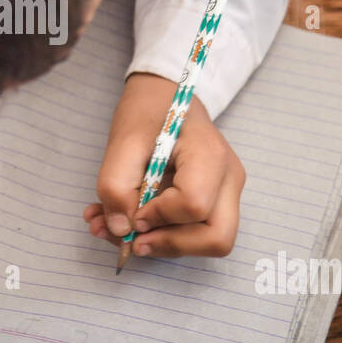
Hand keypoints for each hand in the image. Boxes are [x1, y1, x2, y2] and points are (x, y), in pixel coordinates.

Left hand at [85, 72, 245, 258]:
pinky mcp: (215, 202)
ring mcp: (226, 192)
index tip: (132, 212)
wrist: (165, 97)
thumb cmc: (148, 112)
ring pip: (207, 242)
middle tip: (131, 240)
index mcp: (210, 155)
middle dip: (170, 245)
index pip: (195, 204)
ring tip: (113, 227)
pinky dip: (160, 235)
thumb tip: (122, 230)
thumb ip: (115, 186)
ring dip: (160, 244)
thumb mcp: (122, 142)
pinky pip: (196, 232)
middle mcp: (228, 178)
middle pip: (217, 238)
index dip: (159, 217)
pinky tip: (125, 221)